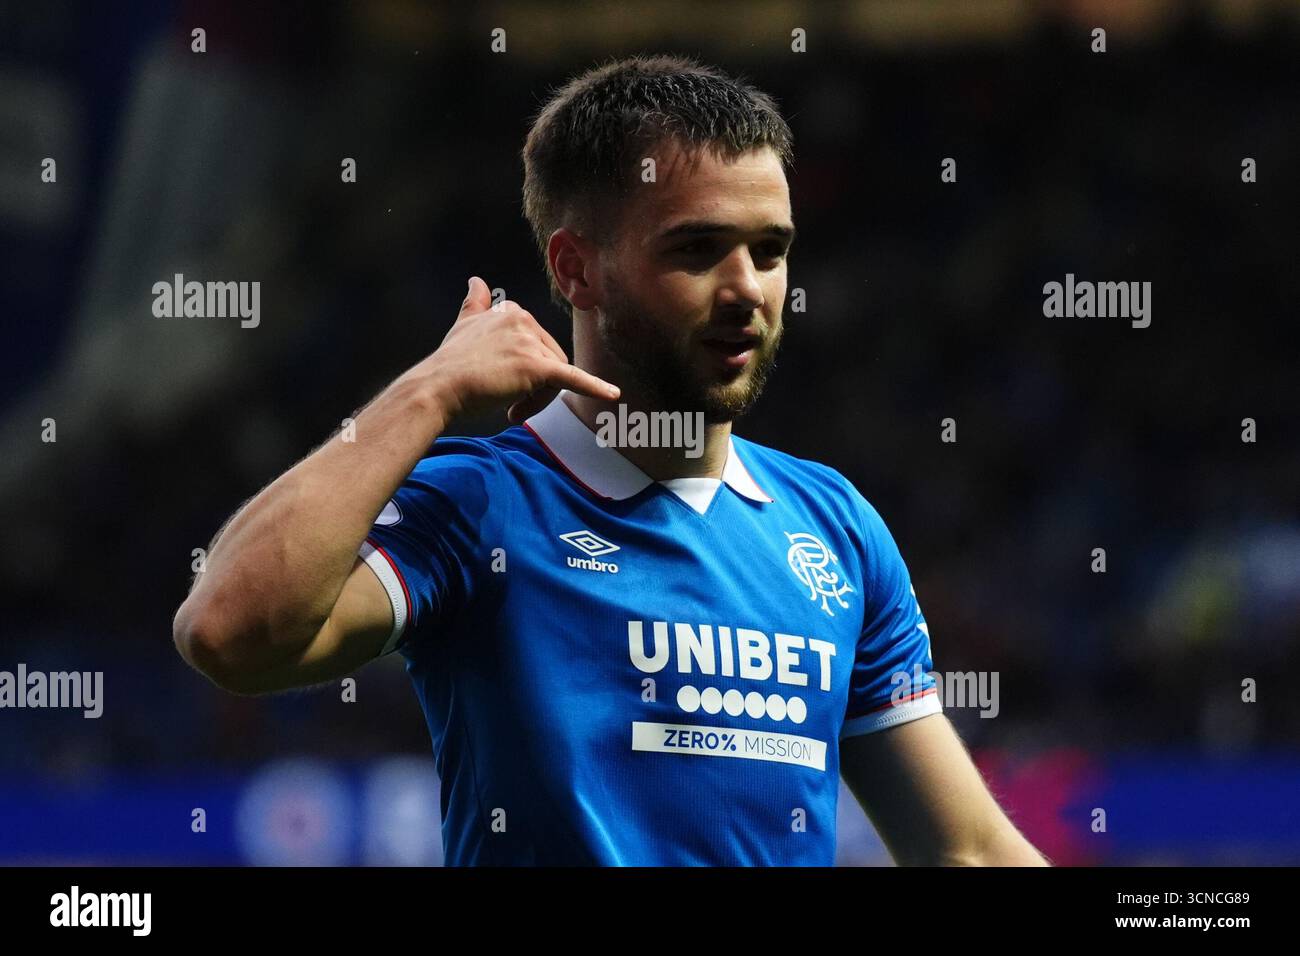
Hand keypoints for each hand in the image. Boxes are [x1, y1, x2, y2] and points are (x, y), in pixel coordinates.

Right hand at [419, 276, 619, 424]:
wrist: (438, 387)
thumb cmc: (450, 363)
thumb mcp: (464, 325)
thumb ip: (475, 303)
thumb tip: (476, 280)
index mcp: (512, 311)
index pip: (537, 345)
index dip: (524, 370)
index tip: (501, 384)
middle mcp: (523, 320)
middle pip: (550, 361)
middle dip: (534, 389)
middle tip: (509, 406)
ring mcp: (530, 343)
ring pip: (555, 379)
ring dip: (536, 400)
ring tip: (510, 410)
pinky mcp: (537, 367)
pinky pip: (573, 378)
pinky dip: (595, 387)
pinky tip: (613, 395)